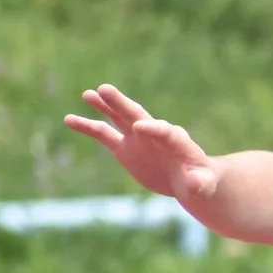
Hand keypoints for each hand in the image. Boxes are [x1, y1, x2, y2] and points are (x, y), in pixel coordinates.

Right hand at [65, 85, 217, 202]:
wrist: (186, 180)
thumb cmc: (200, 180)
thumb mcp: (203, 184)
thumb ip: (200, 182)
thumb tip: (197, 184)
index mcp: (176, 140)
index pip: (165, 130)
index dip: (154, 128)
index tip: (140, 126)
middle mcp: (154, 133)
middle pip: (137, 114)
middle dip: (122, 103)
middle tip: (106, 89)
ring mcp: (137, 138)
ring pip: (118, 118)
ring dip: (104, 106)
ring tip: (87, 94)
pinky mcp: (124, 148)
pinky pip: (102, 135)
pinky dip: (87, 127)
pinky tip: (69, 119)